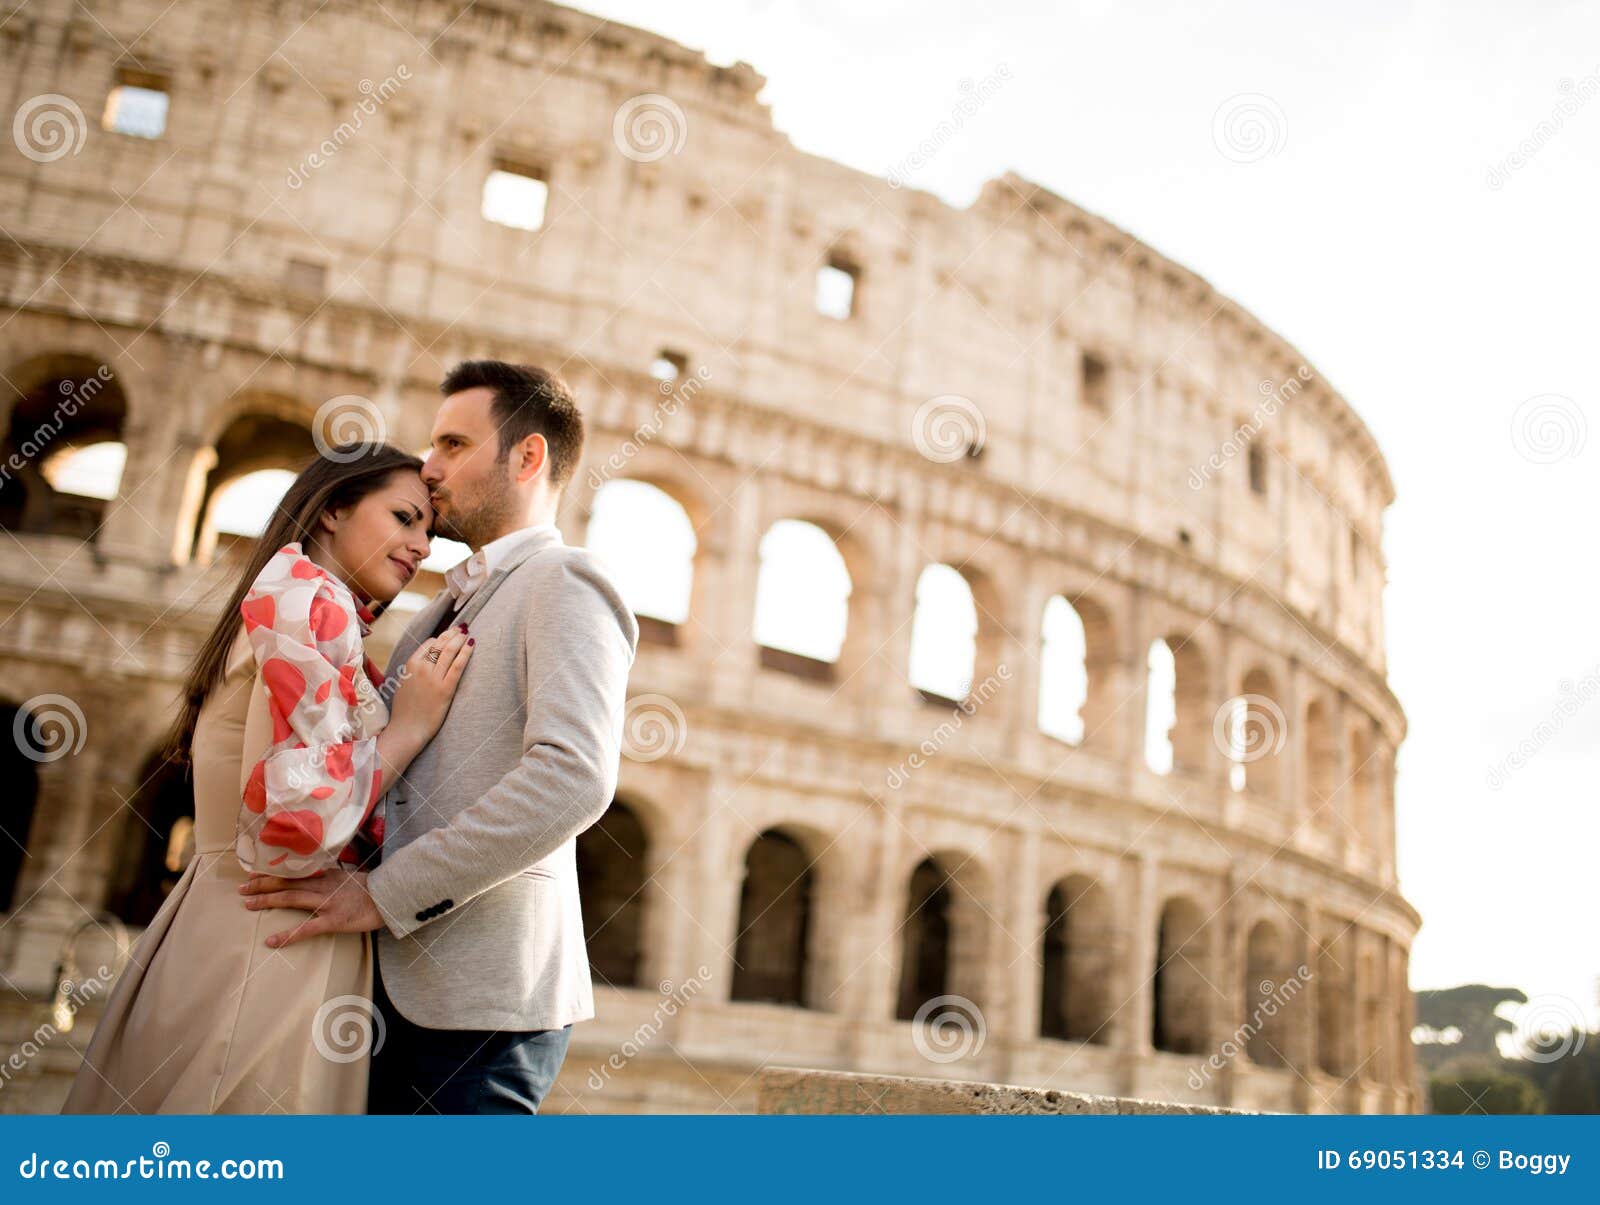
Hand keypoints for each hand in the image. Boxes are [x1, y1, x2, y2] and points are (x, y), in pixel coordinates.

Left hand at [238, 867, 382, 947]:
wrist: (391, 897)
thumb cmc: (372, 889)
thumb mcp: (350, 877)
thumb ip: (331, 876)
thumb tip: (317, 874)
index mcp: (327, 875)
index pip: (294, 871)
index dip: (272, 872)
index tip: (254, 873)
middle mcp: (323, 885)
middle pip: (287, 883)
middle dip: (262, 885)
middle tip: (242, 889)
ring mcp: (327, 902)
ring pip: (291, 899)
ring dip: (267, 900)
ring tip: (248, 904)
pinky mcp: (334, 920)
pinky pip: (307, 929)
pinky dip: (288, 935)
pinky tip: (271, 941)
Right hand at [389, 625, 473, 742]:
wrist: (406, 729)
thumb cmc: (404, 710)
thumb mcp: (404, 683)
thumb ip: (413, 670)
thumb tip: (424, 661)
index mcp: (410, 665)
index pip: (428, 643)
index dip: (440, 638)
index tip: (449, 635)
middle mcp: (421, 668)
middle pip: (440, 644)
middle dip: (452, 634)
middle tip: (461, 628)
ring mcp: (433, 678)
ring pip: (449, 651)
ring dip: (460, 639)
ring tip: (467, 634)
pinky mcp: (445, 689)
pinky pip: (457, 666)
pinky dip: (465, 653)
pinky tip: (472, 645)